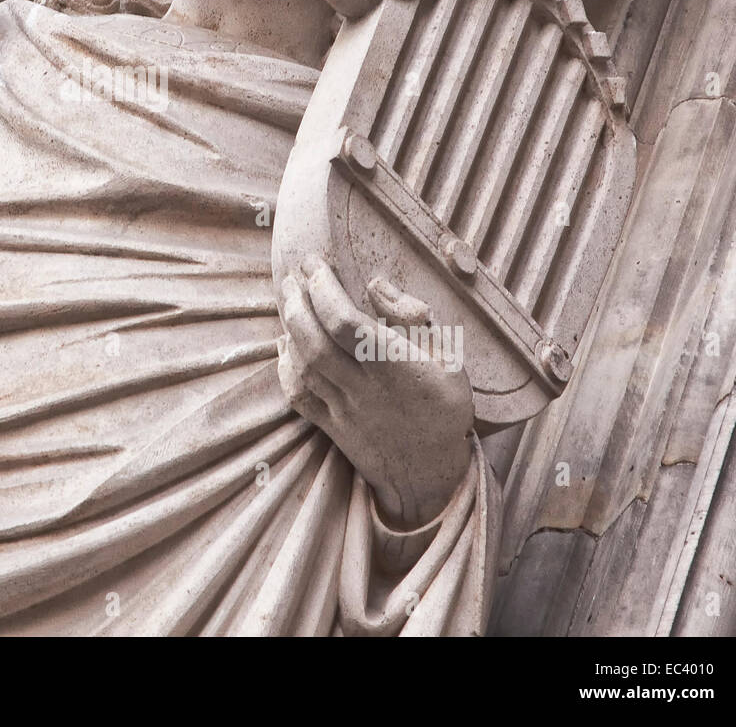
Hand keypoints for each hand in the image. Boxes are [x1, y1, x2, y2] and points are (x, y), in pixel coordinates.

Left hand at [276, 256, 473, 527]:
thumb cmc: (444, 407)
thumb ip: (415, 318)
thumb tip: (376, 284)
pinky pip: (298, 395)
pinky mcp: (331, 426)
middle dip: (297, 302)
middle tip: (292, 274)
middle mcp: (365, 389)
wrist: (433, 474)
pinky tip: (284, 342)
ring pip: (303, 365)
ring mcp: (344, 410)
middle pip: (315, 342)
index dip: (324, 288)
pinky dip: (285, 366)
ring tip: (288, 297)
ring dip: (290, 327)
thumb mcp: (450, 358)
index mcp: (397, 368)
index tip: (314, 262)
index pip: (346, 323)